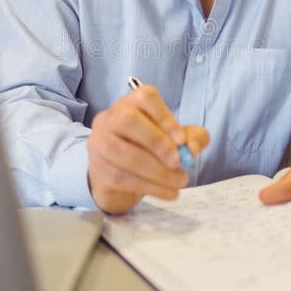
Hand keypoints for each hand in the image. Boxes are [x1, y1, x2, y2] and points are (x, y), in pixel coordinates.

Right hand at [87, 83, 209, 213]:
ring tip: (180, 182)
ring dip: (158, 172)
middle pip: (129, 121)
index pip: (145, 97)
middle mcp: (111, 117)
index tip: (181, 139)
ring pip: (126, 154)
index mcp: (132, 103)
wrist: (119, 174)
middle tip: (178, 162)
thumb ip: (192, 138)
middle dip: (157, 143)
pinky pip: (123, 178)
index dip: (164, 116)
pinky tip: (168, 192)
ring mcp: (100, 142)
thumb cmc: (149, 148)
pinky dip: (151, 188)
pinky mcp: (98, 168)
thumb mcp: (175, 138)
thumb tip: (192, 148)